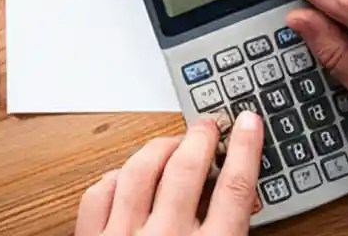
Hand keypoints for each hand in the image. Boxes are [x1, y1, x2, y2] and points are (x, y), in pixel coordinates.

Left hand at [75, 111, 264, 234]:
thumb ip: (232, 232)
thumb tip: (244, 202)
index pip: (233, 188)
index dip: (244, 149)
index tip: (248, 122)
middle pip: (187, 170)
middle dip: (199, 139)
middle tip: (207, 125)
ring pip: (140, 172)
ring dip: (159, 150)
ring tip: (172, 142)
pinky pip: (99, 195)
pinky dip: (114, 179)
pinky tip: (125, 174)